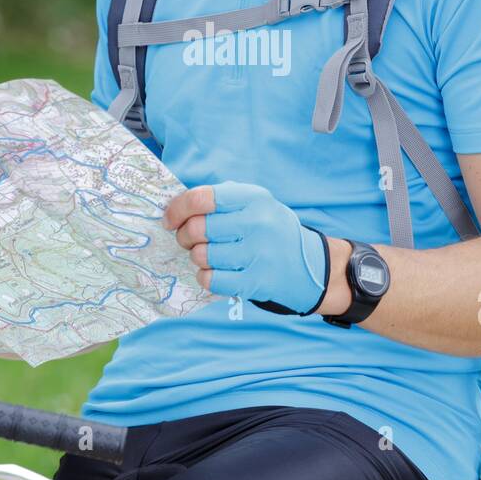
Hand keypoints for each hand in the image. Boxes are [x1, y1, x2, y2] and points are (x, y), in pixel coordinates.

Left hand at [162, 181, 328, 313]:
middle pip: (198, 228)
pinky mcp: (257, 282)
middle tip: (188, 240)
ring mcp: (259, 254)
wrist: (311, 265)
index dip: (177, 209)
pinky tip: (214, 272)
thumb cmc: (270, 230)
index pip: (202, 198)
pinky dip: (205, 277)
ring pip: (202, 256)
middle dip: (184, 236)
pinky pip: (211, 280)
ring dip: (197, 257)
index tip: (169, 220)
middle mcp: (259, 223)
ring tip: (208, 255)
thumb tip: (174, 208)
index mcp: (254, 198)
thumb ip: (219, 200)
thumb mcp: (255, 204)